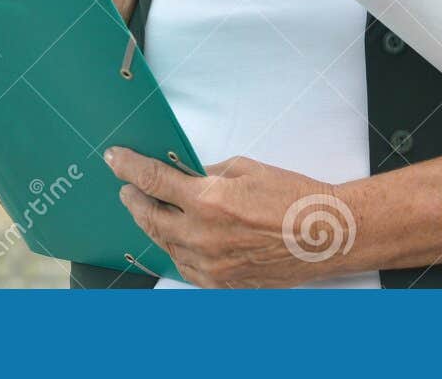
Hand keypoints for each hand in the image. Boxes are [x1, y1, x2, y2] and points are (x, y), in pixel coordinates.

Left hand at [107, 147, 359, 287]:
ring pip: (165, 245)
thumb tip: (184, 175)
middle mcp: (204, 236)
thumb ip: (207, 174)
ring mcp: (211, 265)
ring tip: (150, 211)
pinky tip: (176, 239)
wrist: (326, 235)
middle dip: (133, 200)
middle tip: (127, 188)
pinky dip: (176, 250)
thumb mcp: (244, 168)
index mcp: (209, 200)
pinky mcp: (222, 283)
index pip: (153, 181)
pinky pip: (185, 267)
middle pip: (150, 217)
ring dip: (153, 226)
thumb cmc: (292, 197)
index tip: (115, 158)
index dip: (128, 167)